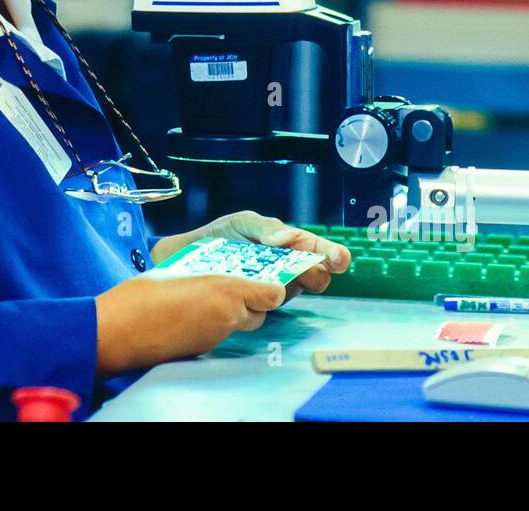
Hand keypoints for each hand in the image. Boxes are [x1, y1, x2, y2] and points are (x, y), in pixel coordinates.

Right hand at [95, 274, 286, 375]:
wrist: (120, 330)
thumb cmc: (144, 293)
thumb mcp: (181, 268)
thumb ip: (209, 274)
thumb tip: (220, 277)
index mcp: (226, 291)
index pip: (273, 295)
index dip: (270, 289)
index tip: (263, 282)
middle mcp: (227, 317)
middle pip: (258, 314)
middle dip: (250, 302)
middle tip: (229, 289)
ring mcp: (214, 338)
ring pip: (237, 325)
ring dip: (228, 314)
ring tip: (202, 299)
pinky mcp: (201, 352)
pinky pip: (216, 335)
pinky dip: (209, 326)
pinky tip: (188, 315)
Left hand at [152, 210, 349, 302]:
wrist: (188, 256)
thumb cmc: (220, 235)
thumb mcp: (243, 223)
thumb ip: (266, 228)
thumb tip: (287, 238)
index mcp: (288, 244)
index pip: (318, 250)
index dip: (333, 255)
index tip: (340, 260)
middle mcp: (287, 268)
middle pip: (316, 276)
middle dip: (315, 273)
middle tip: (305, 270)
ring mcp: (274, 288)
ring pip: (294, 292)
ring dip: (287, 284)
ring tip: (271, 275)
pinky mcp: (257, 305)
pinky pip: (269, 306)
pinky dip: (263, 297)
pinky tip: (251, 289)